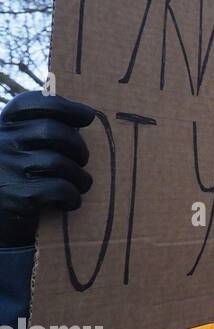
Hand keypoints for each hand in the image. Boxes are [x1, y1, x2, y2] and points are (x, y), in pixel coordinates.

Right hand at [0, 92, 95, 247]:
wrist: (1, 224)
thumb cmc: (18, 182)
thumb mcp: (20, 150)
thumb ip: (38, 132)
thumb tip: (83, 118)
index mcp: (0, 127)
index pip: (30, 104)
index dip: (63, 106)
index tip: (89, 116)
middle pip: (51, 131)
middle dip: (78, 146)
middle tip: (83, 160)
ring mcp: (3, 169)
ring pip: (59, 163)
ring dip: (80, 177)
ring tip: (82, 185)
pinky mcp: (13, 196)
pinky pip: (58, 189)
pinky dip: (72, 196)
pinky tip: (70, 202)